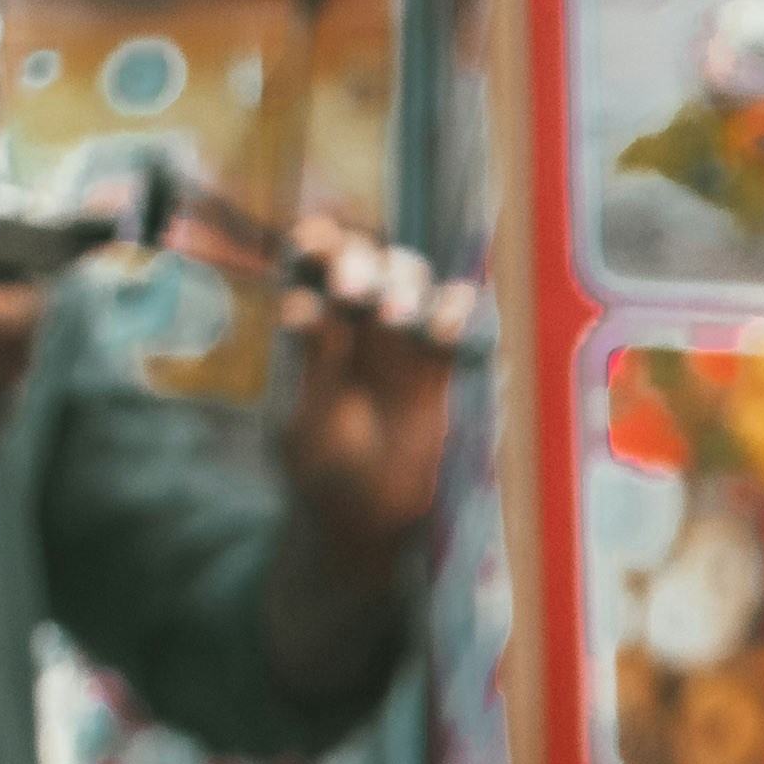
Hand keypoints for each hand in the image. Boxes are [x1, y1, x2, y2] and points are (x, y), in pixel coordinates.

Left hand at [269, 210, 476, 569]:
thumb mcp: (313, 418)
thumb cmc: (327, 471)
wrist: (368, 520)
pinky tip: (443, 327)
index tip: (311, 245)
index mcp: (316, 327)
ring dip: (403, 285)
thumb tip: (309, 302)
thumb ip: (319, 362)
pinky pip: (454, 320)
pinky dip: (454, 310)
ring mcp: (401, 342)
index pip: (315, 264)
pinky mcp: (438, 366)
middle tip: (350, 294)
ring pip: (411, 278)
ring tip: (395, 321)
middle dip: (359, 263)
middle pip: (367, 258)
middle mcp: (358, 323)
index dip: (317, 243)